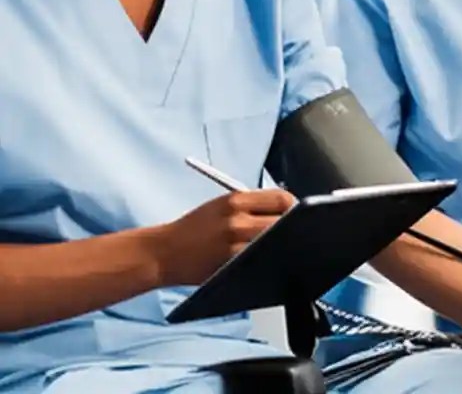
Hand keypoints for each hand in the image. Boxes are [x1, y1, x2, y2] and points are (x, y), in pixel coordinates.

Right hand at [149, 190, 295, 285]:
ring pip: (277, 242)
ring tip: (283, 248)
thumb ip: (252, 206)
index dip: (295, 207)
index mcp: (235, 200)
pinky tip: (268, 261)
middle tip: (295, 234)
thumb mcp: (220, 206)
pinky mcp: (231, 265)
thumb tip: (288, 210)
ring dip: (284, 245)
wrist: (163, 252)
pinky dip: (269, 260)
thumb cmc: (194, 229)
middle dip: (294, 227)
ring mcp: (234, 244)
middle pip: (285, 220)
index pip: (282, 198)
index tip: (297, 214)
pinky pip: (262, 261)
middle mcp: (236, 219)